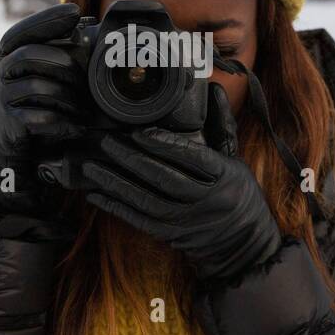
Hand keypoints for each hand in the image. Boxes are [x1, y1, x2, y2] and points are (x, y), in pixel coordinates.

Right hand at [0, 2, 85, 214]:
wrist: (0, 159)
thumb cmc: (26, 115)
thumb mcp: (36, 85)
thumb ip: (54, 62)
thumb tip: (88, 28)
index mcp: (5, 61)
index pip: (19, 33)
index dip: (45, 20)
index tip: (75, 12)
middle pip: (27, 55)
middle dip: (62, 61)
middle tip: (85, 75)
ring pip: (35, 86)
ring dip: (66, 95)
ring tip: (84, 108)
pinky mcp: (5, 127)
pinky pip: (35, 118)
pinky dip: (61, 121)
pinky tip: (75, 126)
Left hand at [79, 83, 282, 282]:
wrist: (243, 244)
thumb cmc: (237, 193)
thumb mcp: (235, 159)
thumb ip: (221, 125)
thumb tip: (213, 90)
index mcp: (225, 176)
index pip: (193, 158)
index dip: (166, 144)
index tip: (140, 131)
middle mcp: (205, 200)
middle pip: (165, 178)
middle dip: (132, 159)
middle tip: (107, 141)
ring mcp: (187, 221)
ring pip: (147, 200)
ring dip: (116, 183)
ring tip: (92, 166)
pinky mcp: (171, 235)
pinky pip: (139, 220)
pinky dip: (116, 207)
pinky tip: (96, 194)